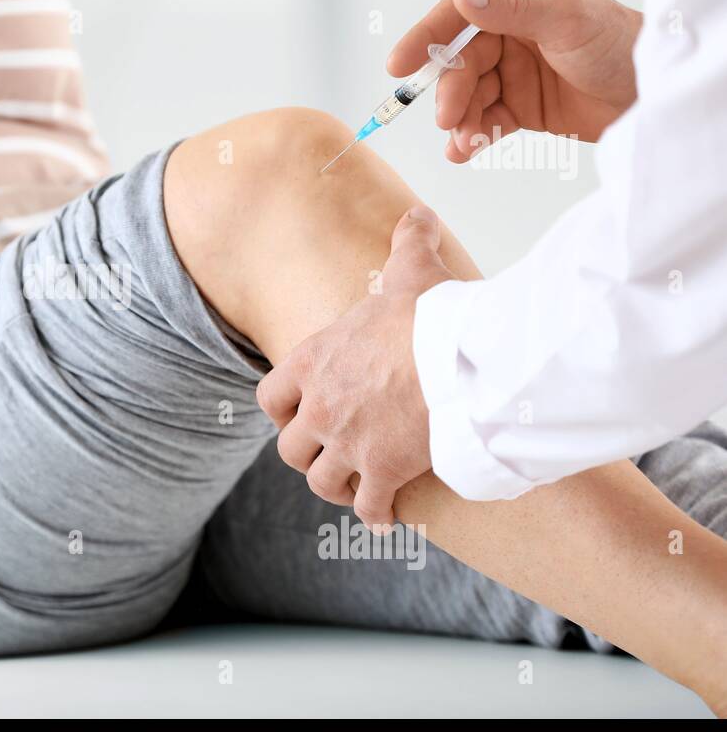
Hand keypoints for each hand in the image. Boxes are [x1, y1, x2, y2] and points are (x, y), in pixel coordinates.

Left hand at [256, 206, 455, 528]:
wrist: (460, 362)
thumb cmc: (432, 316)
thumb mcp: (412, 270)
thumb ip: (408, 243)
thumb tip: (419, 215)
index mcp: (313, 363)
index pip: (270, 398)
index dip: (282, 410)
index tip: (297, 414)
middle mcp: (320, 408)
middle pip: (290, 448)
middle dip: (307, 453)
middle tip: (326, 455)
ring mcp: (347, 444)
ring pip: (320, 482)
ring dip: (335, 487)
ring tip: (352, 488)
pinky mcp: (381, 474)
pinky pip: (367, 507)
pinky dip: (374, 514)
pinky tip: (385, 517)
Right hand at [388, 0, 642, 160]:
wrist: (652, 93)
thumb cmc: (619, 44)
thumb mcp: (565, 21)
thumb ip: (510, 12)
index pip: (457, 15)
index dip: (424, 39)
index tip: (398, 66)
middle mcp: (509, 32)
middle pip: (460, 64)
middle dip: (451, 93)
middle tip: (449, 120)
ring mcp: (513, 71)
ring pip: (468, 96)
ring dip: (460, 120)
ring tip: (465, 142)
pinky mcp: (520, 106)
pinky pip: (485, 120)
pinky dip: (472, 136)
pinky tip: (465, 151)